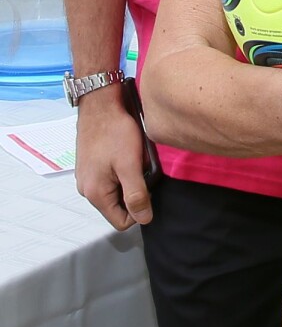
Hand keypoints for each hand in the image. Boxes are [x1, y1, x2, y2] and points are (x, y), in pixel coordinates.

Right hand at [75, 86, 153, 229]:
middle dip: (135, 191)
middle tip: (141, 169)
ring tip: (134, 158)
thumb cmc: (113, 130)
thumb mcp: (130, 165)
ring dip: (130, 178)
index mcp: (95, 193)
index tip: (148, 189)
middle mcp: (87, 189)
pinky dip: (122, 168)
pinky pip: (112, 177)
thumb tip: (144, 218)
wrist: (100, 104)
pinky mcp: (91, 165)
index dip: (140, 210)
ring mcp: (88, 177)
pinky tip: (126, 152)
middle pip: (119, 206)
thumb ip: (137, 195)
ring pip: (117, 190)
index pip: (122, 221)